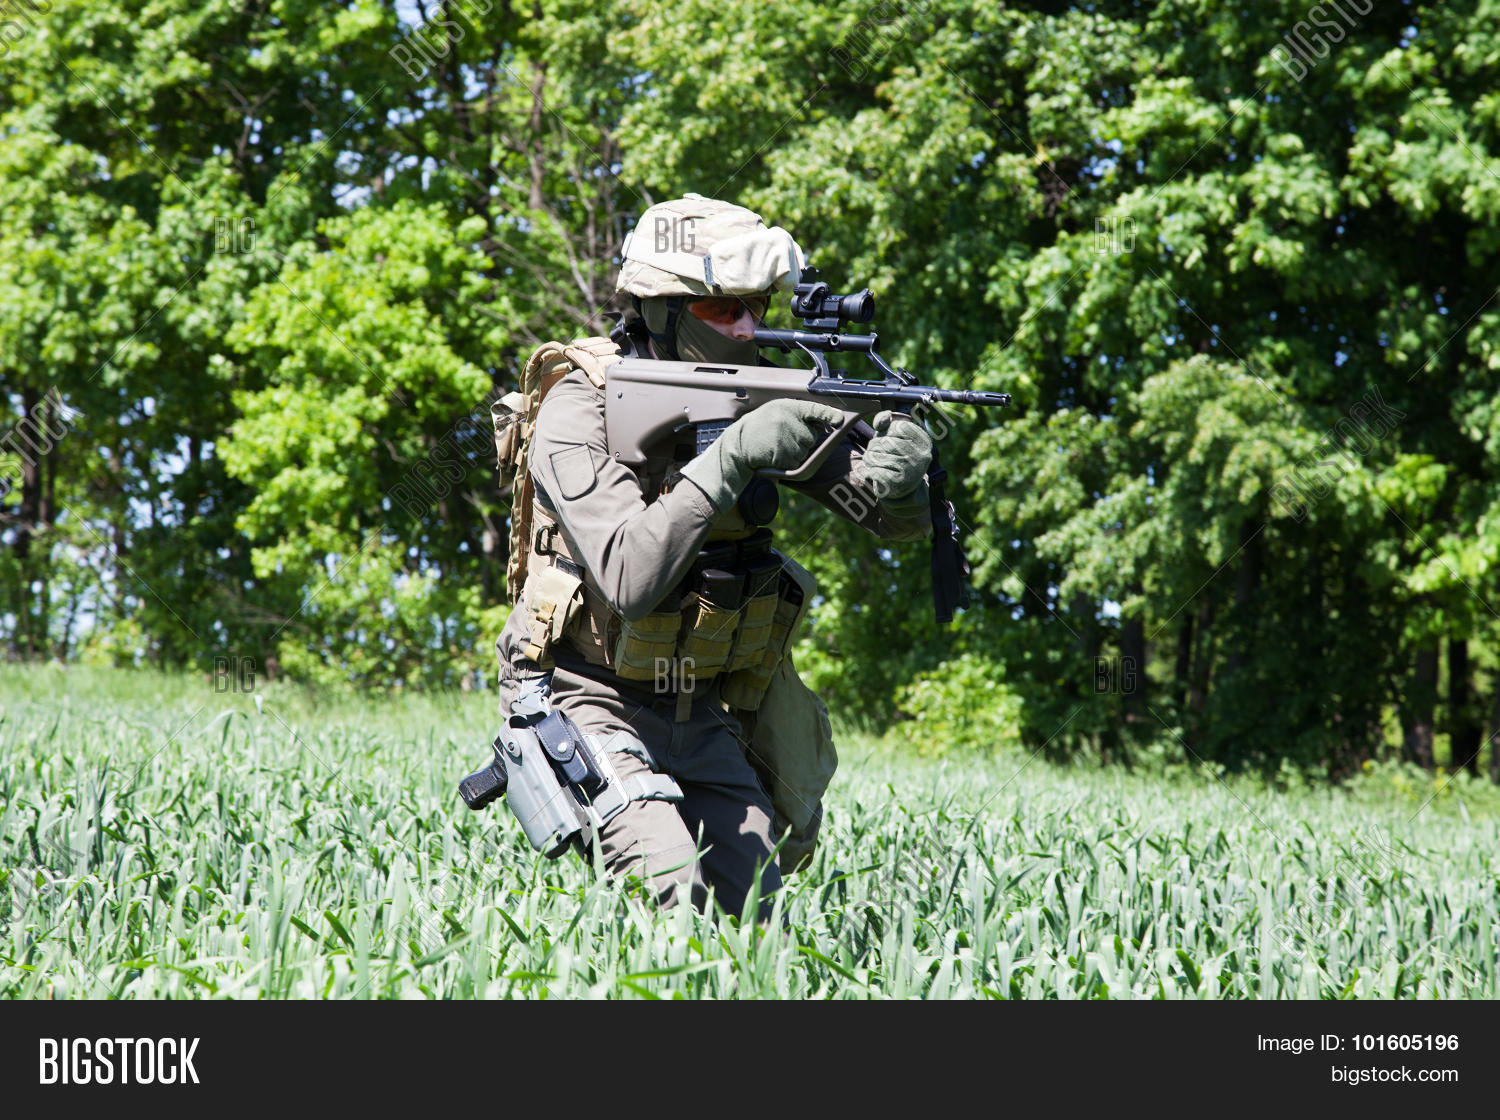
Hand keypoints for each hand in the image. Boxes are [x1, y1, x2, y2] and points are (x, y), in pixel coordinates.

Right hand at [680, 399, 845, 510]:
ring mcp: (787, 439)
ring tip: (775, 446)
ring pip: (805, 451)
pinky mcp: (784, 455)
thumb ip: (796, 414)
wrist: (737, 446)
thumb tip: (821, 423)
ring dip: (795, 452)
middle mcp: (789, 421)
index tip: (839, 419)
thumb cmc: (757, 429)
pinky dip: (788, 463)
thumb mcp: (774, 413)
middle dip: (802, 439)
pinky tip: (774, 455)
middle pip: (812, 436)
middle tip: (782, 437)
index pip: (814, 409)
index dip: (828, 414)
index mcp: (787, 407)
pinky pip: (796, 462)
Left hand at [858, 410, 931, 498]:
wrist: (899, 490)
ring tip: (872, 463)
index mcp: (923, 441)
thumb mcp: (890, 436)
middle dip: (874, 447)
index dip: (885, 433)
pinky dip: (871, 472)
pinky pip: (877, 472)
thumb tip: (883, 419)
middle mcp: (922, 456)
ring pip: (879, 457)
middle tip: (873, 454)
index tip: (885, 441)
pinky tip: (874, 474)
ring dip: (870, 459)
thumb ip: (885, 422)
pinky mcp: (900, 485)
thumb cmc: (893, 457)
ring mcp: (912, 472)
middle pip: (887, 443)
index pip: (898, 427)